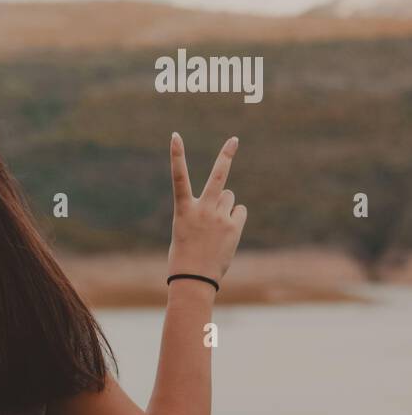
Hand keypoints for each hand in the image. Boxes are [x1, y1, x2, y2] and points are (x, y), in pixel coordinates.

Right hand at [168, 133, 246, 282]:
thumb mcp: (186, 228)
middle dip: (226, 156)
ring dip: (225, 206)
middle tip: (234, 139)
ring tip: (215, 226)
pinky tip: (226, 232)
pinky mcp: (234, 227)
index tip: (175, 135)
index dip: (176, 155)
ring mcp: (220, 218)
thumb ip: (205, 211)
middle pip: (217, 177)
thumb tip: (230, 198)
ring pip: (229, 198)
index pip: (178, 177)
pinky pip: (239, 212)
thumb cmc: (184, 254)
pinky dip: (234, 218)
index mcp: (183, 209)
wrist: (193, 279)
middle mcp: (202, 209)